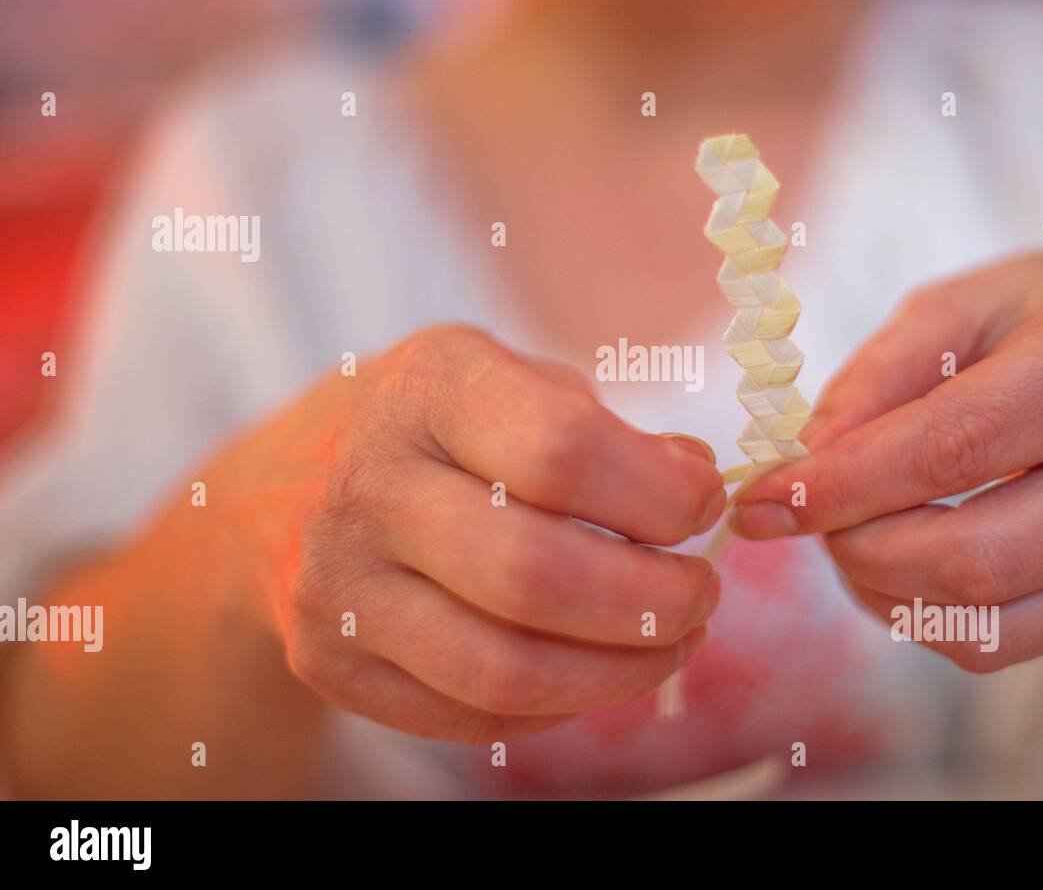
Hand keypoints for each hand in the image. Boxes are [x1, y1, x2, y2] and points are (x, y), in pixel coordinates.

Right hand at [222, 325, 724, 741]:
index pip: (564, 451)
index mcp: (427, 388)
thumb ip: (604, 426)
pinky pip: (471, 719)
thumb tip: (697, 482)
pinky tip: (594, 669)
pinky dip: (560, 705)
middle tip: (701, 596)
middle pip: (537, 577)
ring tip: (670, 643)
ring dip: (621, 673)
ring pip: (507, 672)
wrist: (281, 490)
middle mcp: (366, 483)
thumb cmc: (432, 426)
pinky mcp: (329, 663)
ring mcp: (337, 584)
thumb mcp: (508, 380)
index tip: (705, 505)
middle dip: (654, 602)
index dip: (661, 495)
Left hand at [731, 254, 1042, 671]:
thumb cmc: (1033, 321)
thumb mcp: (952, 309)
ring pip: (991, 615)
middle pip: (981, 554)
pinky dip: (924, 619)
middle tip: (799, 519)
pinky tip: (893, 569)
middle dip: (859, 549)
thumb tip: (806, 463)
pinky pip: (1009, 643)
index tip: (762, 499)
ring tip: (842, 538)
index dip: (848, 483)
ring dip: (883, 591)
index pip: (961, 444)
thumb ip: (876, 378)